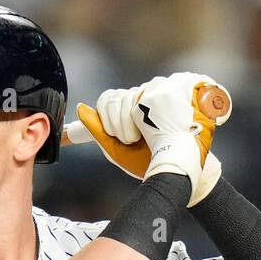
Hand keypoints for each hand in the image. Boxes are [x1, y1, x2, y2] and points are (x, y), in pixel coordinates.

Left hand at [76, 72, 229, 205]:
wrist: (180, 169)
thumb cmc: (149, 160)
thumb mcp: (117, 150)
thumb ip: (98, 131)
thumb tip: (80, 108)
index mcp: (126, 110)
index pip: (108, 99)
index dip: (106, 117)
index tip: (117, 138)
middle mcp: (140, 99)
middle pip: (115, 97)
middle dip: (116, 123)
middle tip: (131, 141)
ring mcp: (156, 94)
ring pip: (129, 94)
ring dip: (129, 121)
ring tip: (143, 137)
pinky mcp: (170, 92)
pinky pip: (146, 91)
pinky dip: (142, 110)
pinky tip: (152, 124)